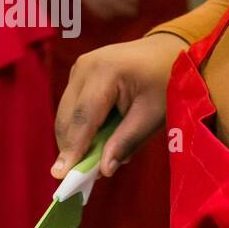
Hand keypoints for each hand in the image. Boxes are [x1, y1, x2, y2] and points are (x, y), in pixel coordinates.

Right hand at [52, 32, 185, 178]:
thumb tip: (103, 170)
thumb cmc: (166, 82)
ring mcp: (78, 68)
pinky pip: (72, 108)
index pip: (83, 117)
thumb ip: (127, 141)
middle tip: (82, 177)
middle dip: (71, 148)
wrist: (166, 50)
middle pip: (67, 117)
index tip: (61, 176)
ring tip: (98, 156)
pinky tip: (100, 137)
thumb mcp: (153, 115)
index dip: (73, 148)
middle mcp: (84, 66)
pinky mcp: (78, 74)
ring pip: (65, 115)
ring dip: (76, 139)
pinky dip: (80, 127)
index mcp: (106, 71)